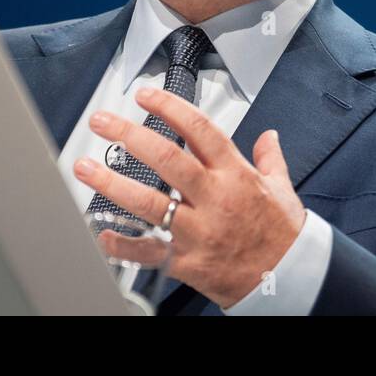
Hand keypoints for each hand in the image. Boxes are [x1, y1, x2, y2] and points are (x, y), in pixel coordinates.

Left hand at [74, 87, 305, 308]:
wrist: (289, 278)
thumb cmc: (283, 235)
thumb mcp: (282, 189)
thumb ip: (271, 159)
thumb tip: (268, 137)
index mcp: (236, 175)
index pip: (200, 130)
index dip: (170, 108)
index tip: (145, 97)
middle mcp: (215, 199)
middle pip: (167, 159)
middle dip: (129, 135)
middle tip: (103, 122)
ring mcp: (199, 231)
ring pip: (150, 202)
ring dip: (113, 183)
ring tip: (86, 168)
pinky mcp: (188, 262)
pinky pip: (150, 252)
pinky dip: (123, 244)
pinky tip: (102, 232)